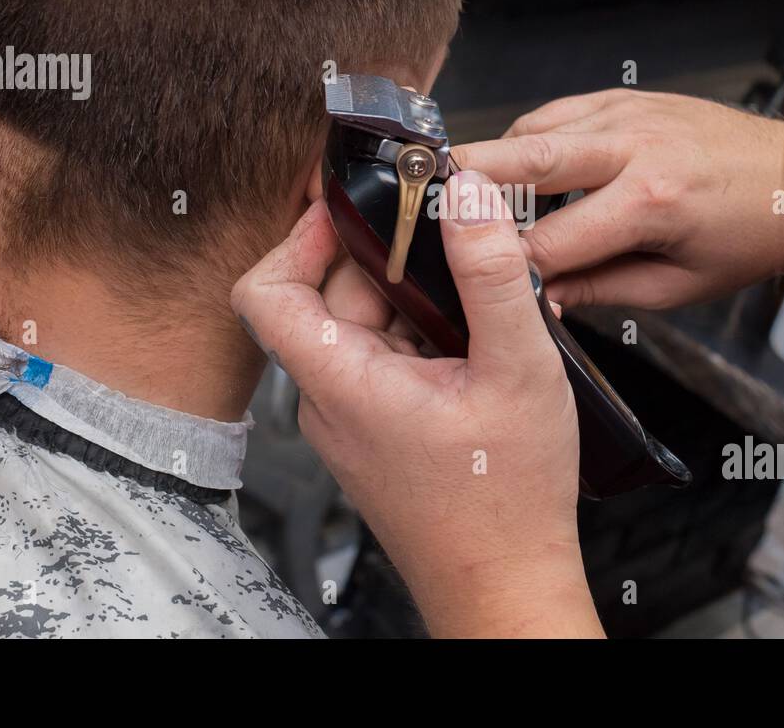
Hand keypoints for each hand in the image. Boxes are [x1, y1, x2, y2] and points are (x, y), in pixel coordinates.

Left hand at [231, 171, 603, 637]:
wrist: (507, 586)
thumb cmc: (506, 501)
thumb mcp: (517, 369)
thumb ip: (492, 277)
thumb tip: (466, 197)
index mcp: (342, 383)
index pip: (266, 292)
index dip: (299, 235)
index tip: (350, 204)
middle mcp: (332, 401)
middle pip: (328, 297)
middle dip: (387, 258)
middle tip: (448, 234)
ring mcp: (353, 420)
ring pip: (364, 327)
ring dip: (412, 298)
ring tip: (476, 298)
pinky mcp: (378, 432)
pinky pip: (384, 360)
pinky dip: (421, 335)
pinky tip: (474, 342)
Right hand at [454, 89, 783, 308]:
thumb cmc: (746, 238)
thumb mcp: (677, 287)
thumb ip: (600, 290)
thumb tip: (538, 297)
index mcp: (652, 202)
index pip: (550, 241)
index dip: (509, 269)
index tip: (477, 283)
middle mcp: (633, 146)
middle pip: (523, 160)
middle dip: (463, 182)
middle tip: (413, 200)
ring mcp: (626, 112)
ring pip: (531, 130)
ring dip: (491, 160)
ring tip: (460, 195)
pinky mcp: (624, 97)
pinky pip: (555, 114)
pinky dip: (527, 141)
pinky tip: (517, 170)